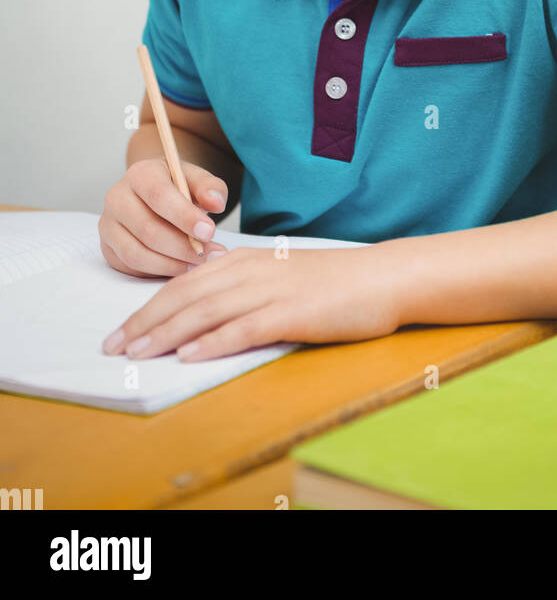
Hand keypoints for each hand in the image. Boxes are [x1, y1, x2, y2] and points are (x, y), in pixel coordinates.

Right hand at [98, 158, 228, 277]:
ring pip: (137, 253)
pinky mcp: (108, 248)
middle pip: (147, 229)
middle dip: (183, 247)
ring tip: (199, 263)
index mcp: (140, 174)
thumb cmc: (178, 189)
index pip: (158, 195)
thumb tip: (216, 204)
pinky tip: (181, 268)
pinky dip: (159, 271)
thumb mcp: (197, 181)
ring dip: (172, 264)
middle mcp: (117, 197)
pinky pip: (132, 267)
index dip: (184, 216)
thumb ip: (210, 188)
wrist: (156, 197)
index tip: (209, 231)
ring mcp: (108, 225)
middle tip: (211, 254)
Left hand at [101, 245, 401, 358]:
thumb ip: (244, 287)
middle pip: (186, 297)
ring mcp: (270, 291)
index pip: (184, 284)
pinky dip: (212, 342)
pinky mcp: (290, 313)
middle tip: (114, 347)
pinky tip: (190, 355)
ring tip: (138, 352)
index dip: (149, 307)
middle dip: (145, 322)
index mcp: (246, 261)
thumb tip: (207, 311)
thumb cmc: (333, 283)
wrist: (381, 278)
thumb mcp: (280, 276)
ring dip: (167, 333)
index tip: (121, 331)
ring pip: (206, 311)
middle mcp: (251, 271)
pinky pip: (243, 328)